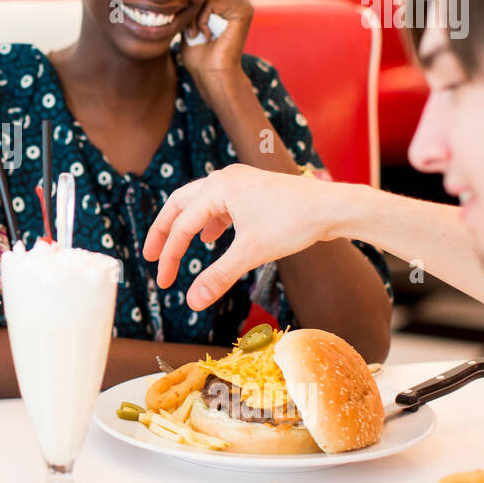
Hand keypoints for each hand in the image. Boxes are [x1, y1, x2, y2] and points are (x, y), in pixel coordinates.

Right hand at [142, 164, 339, 308]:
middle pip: (180, 204)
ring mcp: (238, 183)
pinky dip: (208, 224)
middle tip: (151, 256)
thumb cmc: (293, 224)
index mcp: (218, 187)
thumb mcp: (251, 253)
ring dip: (185, 227)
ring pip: (199, 204)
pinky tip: (210, 239)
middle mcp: (223, 179)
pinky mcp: (251, 191)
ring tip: (175, 249)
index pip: (182, 225)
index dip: (170, 256)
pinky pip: (218, 206)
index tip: (164, 282)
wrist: (332, 207)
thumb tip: (192, 303)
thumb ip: (218, 277)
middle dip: (164, 232)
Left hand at [176, 0, 253, 92]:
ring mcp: (242, 3)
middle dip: (191, 0)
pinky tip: (205, 35)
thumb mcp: (189, 21)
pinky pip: (211, 0)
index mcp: (227, 1)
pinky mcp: (243, 10)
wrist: (211, 75)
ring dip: (193, 13)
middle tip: (188, 27)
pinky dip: (201, 18)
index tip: (185, 19)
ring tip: (195, 33)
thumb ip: (190, 0)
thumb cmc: (198, 54)